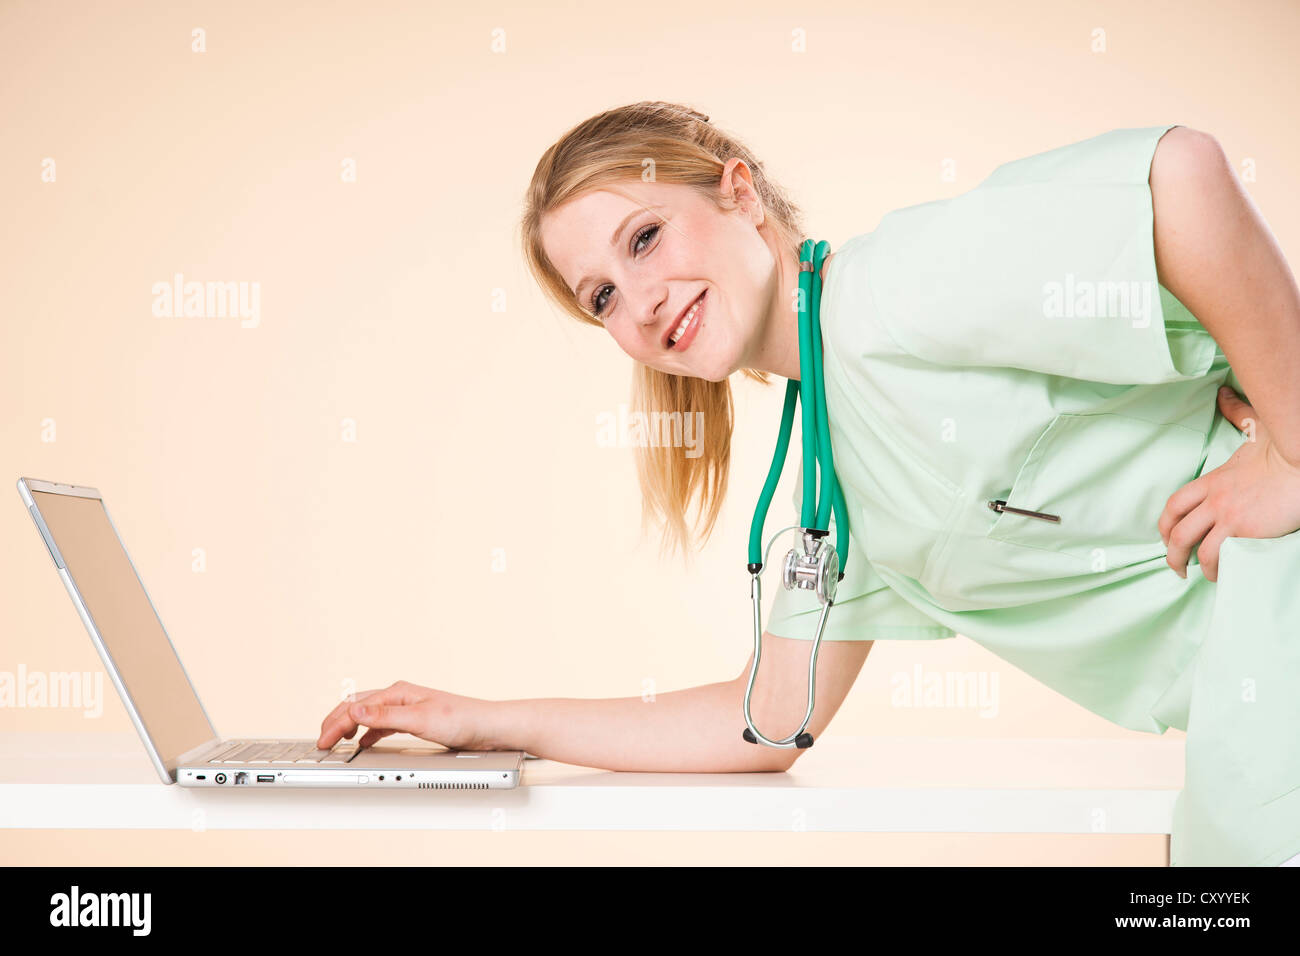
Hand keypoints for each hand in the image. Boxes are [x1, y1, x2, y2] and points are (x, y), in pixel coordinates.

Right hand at [316, 680, 492, 751]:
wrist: (487, 727)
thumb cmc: (462, 719)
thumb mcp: (420, 720)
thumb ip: (385, 716)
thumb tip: (355, 710)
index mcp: (398, 692)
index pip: (355, 707)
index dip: (335, 725)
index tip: (323, 742)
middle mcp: (400, 697)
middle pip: (357, 706)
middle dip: (335, 722)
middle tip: (321, 742)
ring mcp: (406, 708)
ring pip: (367, 715)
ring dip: (348, 727)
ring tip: (335, 742)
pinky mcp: (414, 721)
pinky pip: (381, 725)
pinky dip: (366, 734)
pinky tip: (364, 743)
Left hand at [1159, 385, 1299, 581]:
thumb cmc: (1285, 445)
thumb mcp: (1254, 427)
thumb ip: (1236, 413)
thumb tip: (1223, 393)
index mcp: (1213, 480)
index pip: (1175, 505)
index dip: (1165, 525)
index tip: (1166, 537)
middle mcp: (1214, 499)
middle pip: (1177, 531)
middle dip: (1171, 553)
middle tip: (1176, 567)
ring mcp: (1229, 516)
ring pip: (1196, 549)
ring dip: (1194, 566)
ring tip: (1203, 577)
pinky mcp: (1246, 530)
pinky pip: (1221, 557)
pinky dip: (1219, 570)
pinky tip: (1225, 576)